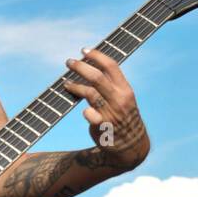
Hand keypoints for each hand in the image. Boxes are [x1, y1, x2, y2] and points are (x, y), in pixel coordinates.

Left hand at [64, 47, 149, 169]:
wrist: (131, 146)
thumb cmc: (123, 118)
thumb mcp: (124, 100)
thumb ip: (112, 86)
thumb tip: (91, 67)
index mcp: (126, 90)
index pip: (111, 66)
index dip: (97, 55)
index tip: (84, 50)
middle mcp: (119, 99)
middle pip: (97, 77)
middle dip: (80, 67)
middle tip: (69, 62)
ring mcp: (111, 112)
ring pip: (89, 92)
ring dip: (75, 85)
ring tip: (66, 83)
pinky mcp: (103, 126)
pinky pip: (88, 113)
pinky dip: (84, 110)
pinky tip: (82, 109)